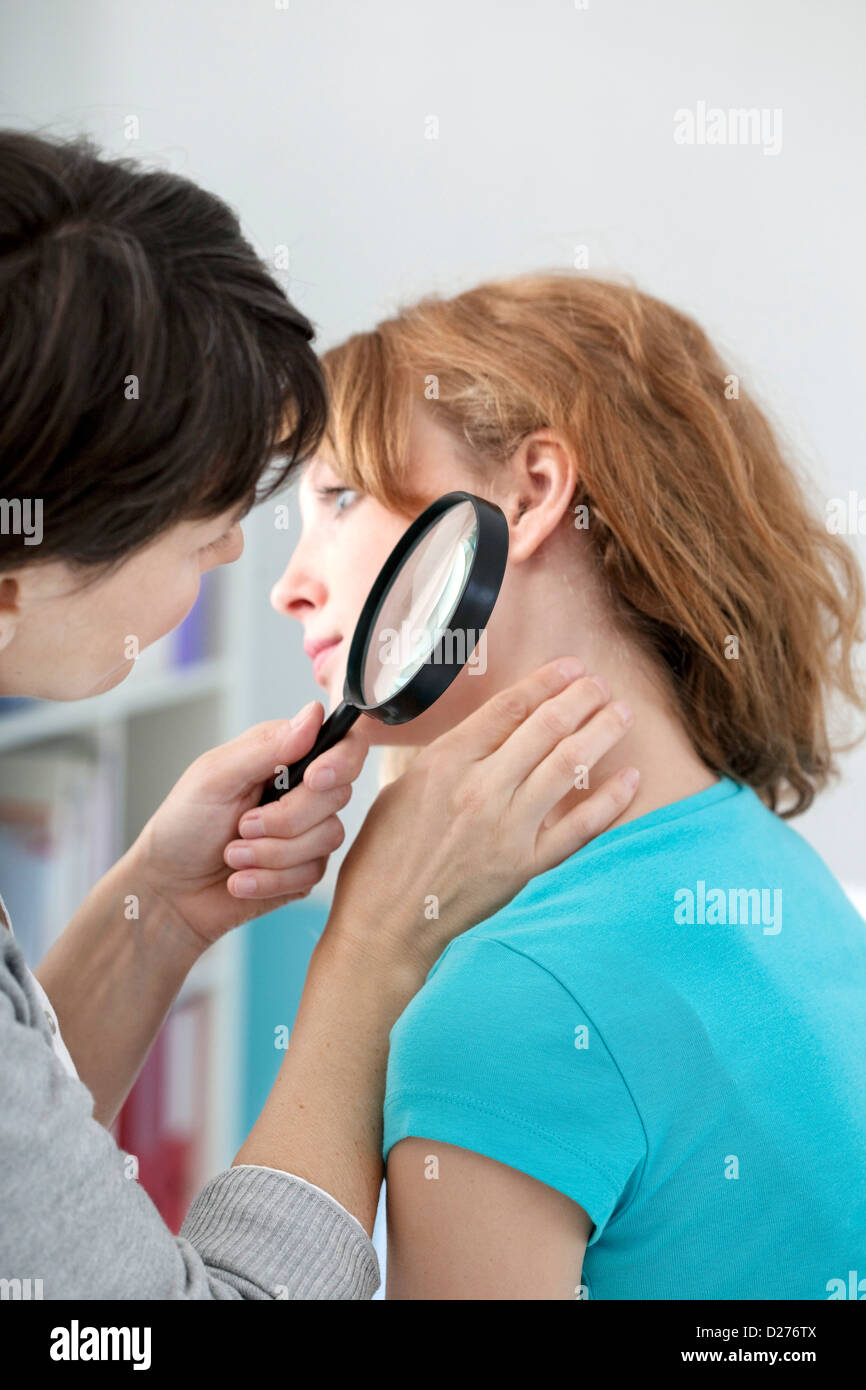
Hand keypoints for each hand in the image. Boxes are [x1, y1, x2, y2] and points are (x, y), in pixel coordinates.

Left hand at [130, 702, 368, 950]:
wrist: (169, 889)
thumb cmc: (183, 825)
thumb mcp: (215, 777)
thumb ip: (266, 747)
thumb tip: (313, 714)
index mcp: (284, 755)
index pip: (342, 744)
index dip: (341, 761)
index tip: (314, 780)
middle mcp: (303, 790)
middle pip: (337, 794)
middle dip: (286, 819)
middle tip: (241, 827)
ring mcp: (307, 831)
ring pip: (328, 837)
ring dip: (271, 854)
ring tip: (233, 856)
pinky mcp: (305, 869)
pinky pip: (313, 873)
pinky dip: (269, 879)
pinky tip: (240, 879)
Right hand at [325, 658, 638, 973]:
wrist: (386, 921)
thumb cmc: (384, 854)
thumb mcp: (402, 786)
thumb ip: (446, 755)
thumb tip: (484, 729)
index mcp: (445, 762)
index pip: (509, 707)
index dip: (546, 682)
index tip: (569, 668)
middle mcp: (481, 789)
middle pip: (546, 728)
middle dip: (581, 698)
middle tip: (601, 684)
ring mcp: (507, 828)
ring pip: (569, 766)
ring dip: (601, 734)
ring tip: (620, 714)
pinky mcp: (525, 865)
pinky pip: (580, 827)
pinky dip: (610, 800)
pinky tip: (629, 778)